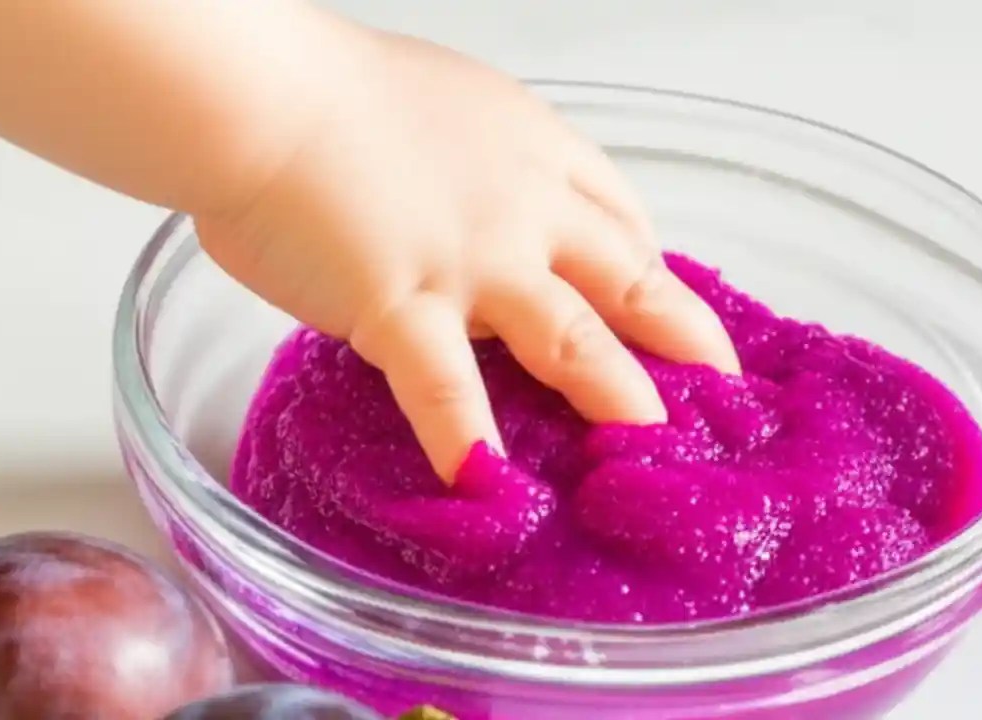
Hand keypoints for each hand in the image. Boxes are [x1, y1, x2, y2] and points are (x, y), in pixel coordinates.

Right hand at [196, 28, 739, 481]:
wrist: (261, 95)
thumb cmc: (329, 93)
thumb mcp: (445, 106)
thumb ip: (479, 170)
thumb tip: (475, 217)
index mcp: (533, 152)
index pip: (622, 218)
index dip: (654, 272)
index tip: (665, 312)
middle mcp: (524, 208)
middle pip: (630, 280)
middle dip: (683, 341)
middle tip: (720, 393)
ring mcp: (472, 261)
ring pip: (574, 341)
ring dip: (619, 401)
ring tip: (649, 450)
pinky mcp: (403, 304)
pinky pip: (447, 387)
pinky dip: (468, 441)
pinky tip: (487, 487)